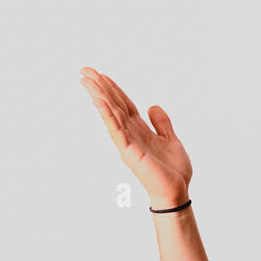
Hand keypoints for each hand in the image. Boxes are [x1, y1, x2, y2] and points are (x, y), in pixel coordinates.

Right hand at [79, 66, 192, 207]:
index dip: (113, 88)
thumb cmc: (172, 170)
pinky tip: (98, 102)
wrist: (176, 190)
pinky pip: (116, 130)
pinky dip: (108, 115)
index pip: (124, 104)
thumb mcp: (171, 139)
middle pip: (113, 104)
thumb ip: (161, 123)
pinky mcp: (129, 151)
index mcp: (140, 129)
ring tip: (87, 81)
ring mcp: (127, 141)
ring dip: (99, 96)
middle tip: (84, 70)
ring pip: (111, 114)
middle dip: (100, 87)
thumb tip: (152, 105)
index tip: (101, 74)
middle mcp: (130, 133)